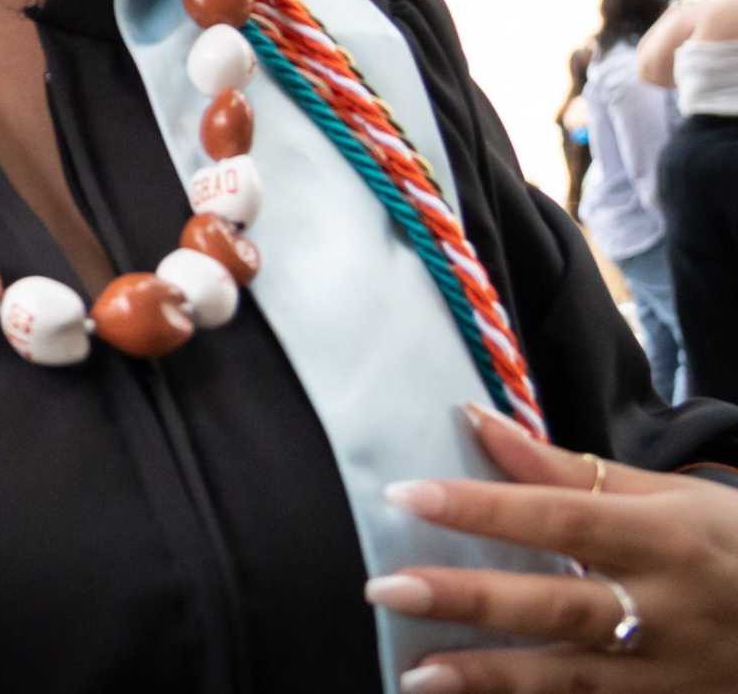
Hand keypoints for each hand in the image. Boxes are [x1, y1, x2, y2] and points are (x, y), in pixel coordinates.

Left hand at [368, 403, 737, 690]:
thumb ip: (567, 469)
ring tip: (415, 675)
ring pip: (569, 679)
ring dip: (490, 678)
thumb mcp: (669, 495)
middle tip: (385, 588)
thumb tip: (475, 421)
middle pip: (556, 605)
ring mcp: (667, 672)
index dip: (481, 507)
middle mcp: (664, 610)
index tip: (404, 494)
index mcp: (663, 538)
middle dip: (469, 600)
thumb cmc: (732, 544)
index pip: (558, 518)